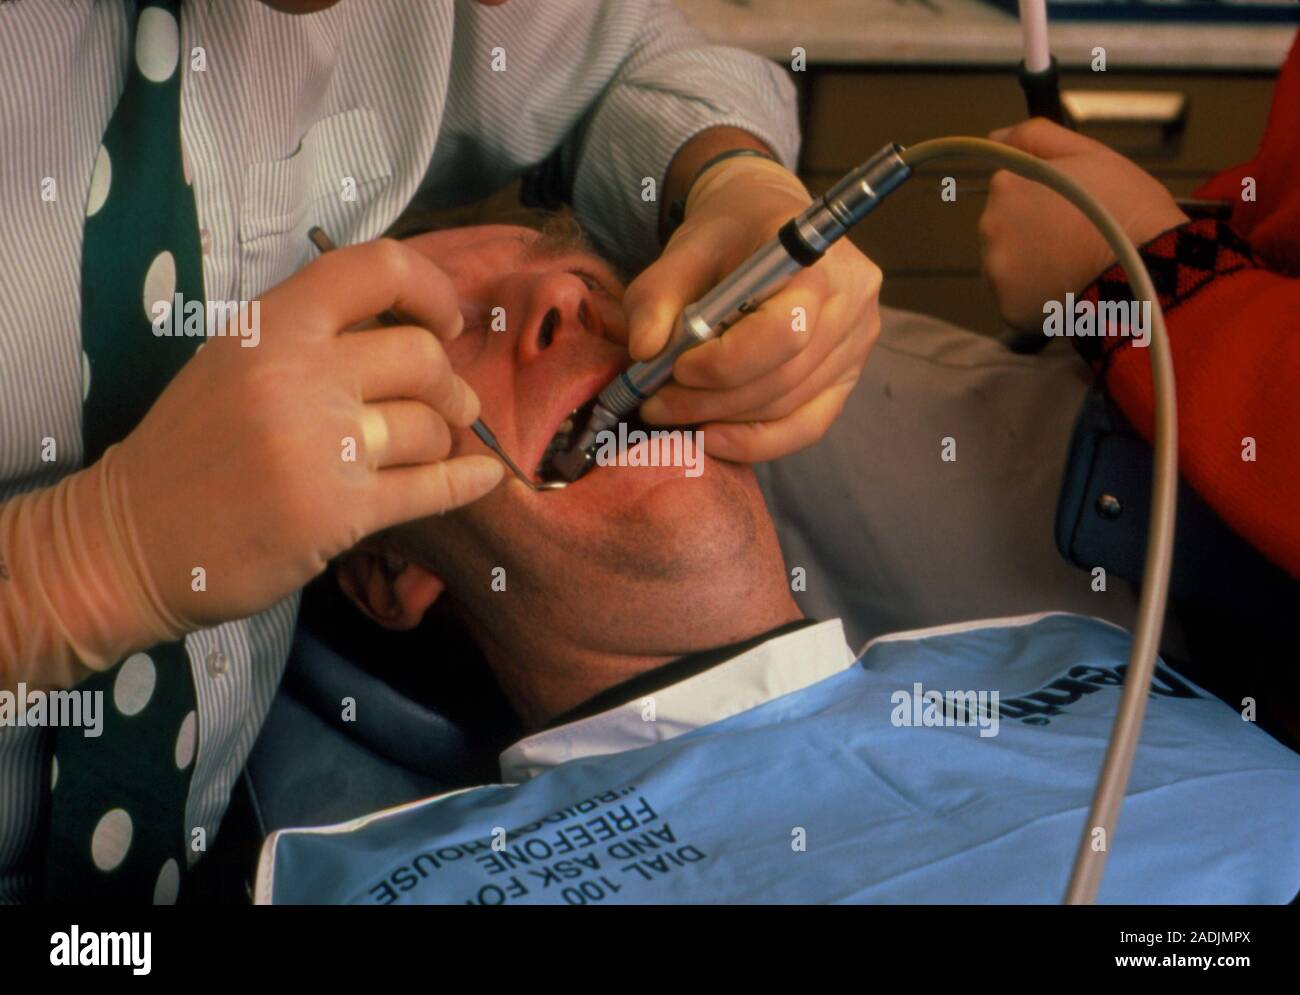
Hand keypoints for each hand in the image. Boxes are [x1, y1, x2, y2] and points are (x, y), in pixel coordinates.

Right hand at [112, 239, 503, 628]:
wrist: (131, 542)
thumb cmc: (189, 451)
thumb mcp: (234, 364)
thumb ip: (312, 338)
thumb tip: (415, 332)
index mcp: (270, 327)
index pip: (376, 268)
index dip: (430, 289)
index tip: (444, 323)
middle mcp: (298, 375)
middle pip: (422, 358)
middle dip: (450, 385)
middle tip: (453, 405)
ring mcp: (322, 446)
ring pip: (430, 427)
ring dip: (445, 441)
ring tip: (432, 449)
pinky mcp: (339, 512)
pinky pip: (433, 488)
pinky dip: (469, 482)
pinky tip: (485, 478)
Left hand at [621, 157, 880, 461]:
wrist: (767, 224)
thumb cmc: (727, 234)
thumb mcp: (684, 251)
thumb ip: (656, 296)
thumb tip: (643, 351)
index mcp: (818, 263)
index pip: (782, 333)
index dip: (725, 364)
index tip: (675, 367)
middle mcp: (852, 305)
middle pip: (783, 378)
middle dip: (711, 401)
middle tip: (655, 405)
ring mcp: (856, 346)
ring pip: (789, 407)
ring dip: (724, 421)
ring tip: (672, 413)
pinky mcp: (847, 377)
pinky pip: (806, 426)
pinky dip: (756, 440)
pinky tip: (712, 438)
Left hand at [979, 118, 1188, 329]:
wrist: (1149, 269)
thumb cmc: (1126, 210)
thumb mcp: (1089, 154)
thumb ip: (1036, 137)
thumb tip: (996, 135)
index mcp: (1007, 186)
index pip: (1011, 191)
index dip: (1045, 200)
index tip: (1072, 210)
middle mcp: (992, 226)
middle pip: (1006, 229)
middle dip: (1034, 233)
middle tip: (1078, 239)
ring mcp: (996, 269)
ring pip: (1008, 266)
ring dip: (1032, 267)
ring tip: (1074, 265)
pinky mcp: (1007, 306)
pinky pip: (1016, 301)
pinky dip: (1036, 299)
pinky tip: (1067, 289)